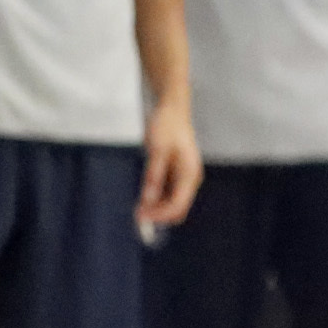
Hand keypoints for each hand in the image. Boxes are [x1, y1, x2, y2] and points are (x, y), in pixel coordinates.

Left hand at [137, 96, 201, 228]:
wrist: (173, 110)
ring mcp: (186, 177)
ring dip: (158, 209)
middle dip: (159, 216)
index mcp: (189, 174)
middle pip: (178, 209)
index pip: (177, 205)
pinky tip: (144, 198)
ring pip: (174, 203)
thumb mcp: (157, 150)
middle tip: (137, 217)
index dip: (159, 215)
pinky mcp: (178, 174)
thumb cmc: (166, 126)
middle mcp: (191, 179)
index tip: (140, 218)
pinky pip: (170, 194)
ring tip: (138, 209)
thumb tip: (147, 200)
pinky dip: (158, 200)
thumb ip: (153, 176)